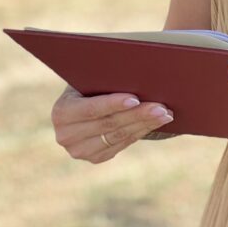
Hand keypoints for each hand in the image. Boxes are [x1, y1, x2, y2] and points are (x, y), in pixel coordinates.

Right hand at [51, 84, 173, 162]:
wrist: (82, 100)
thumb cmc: (91, 80)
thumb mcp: (90, 76)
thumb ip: (104, 77)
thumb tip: (136, 69)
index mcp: (61, 112)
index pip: (91, 109)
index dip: (113, 104)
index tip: (136, 98)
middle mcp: (66, 135)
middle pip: (109, 124)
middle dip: (138, 114)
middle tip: (162, 106)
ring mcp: (80, 150)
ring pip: (119, 135)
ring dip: (145, 123)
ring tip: (166, 113)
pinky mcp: (95, 157)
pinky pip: (122, 143)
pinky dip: (141, 130)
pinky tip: (157, 121)